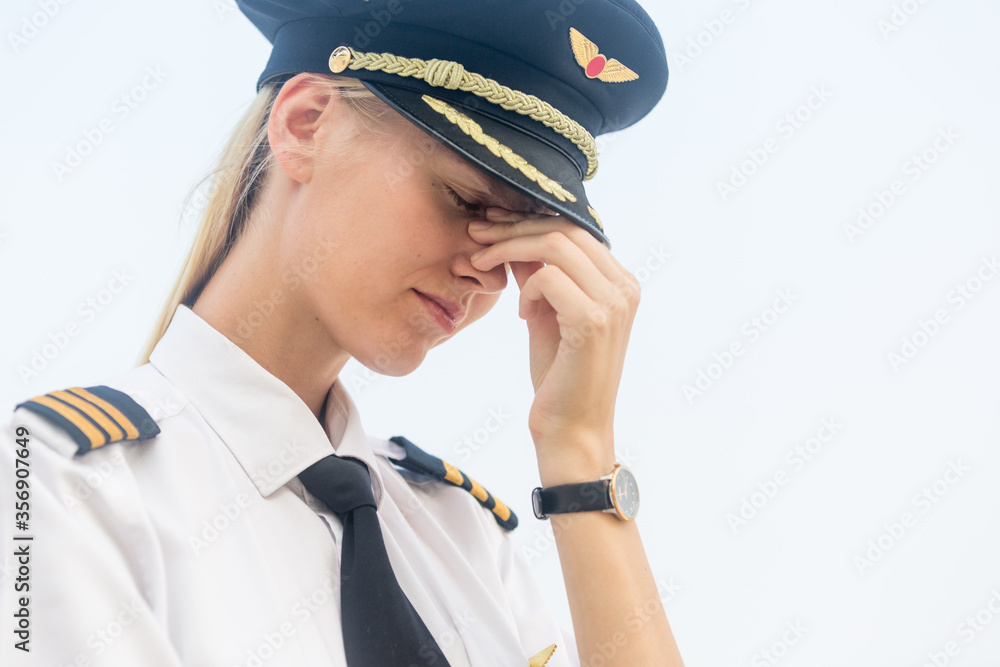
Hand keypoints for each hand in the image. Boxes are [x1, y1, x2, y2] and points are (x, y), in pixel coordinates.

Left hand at [468, 207, 640, 475]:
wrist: (572, 431)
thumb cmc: (559, 377)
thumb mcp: (546, 315)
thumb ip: (537, 276)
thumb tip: (512, 239)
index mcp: (621, 283)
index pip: (575, 229)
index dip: (529, 219)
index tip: (491, 225)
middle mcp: (625, 287)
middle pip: (565, 229)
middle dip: (513, 227)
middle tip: (476, 234)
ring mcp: (613, 303)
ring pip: (555, 245)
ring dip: (508, 248)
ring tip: (481, 263)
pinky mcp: (593, 321)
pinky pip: (547, 277)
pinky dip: (525, 289)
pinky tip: (521, 315)